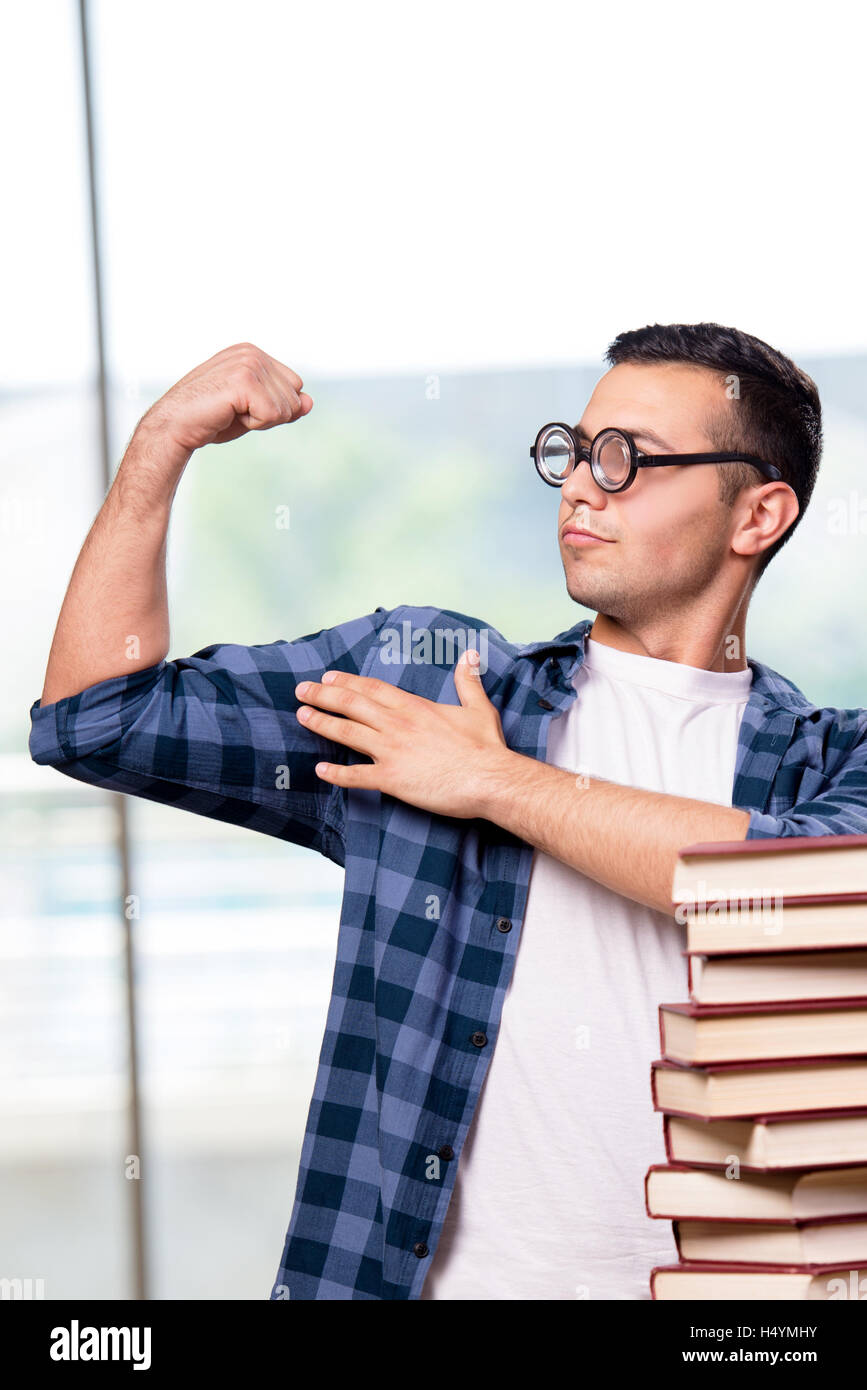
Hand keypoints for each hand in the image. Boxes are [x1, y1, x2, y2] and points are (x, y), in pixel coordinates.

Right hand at [134, 341, 312, 472]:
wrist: (174, 426)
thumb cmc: (211, 419)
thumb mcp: (254, 412)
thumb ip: (282, 405)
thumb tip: (310, 402)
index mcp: (253, 353)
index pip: (294, 386)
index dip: (273, 408)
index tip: (241, 408)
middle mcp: (252, 352)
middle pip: (294, 397)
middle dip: (269, 415)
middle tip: (234, 413)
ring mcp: (248, 363)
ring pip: (286, 408)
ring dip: (259, 421)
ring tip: (229, 413)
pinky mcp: (245, 379)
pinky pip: (273, 415)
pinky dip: (253, 425)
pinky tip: (229, 415)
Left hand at [294, 649, 515, 818]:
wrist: (490, 779)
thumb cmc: (486, 747)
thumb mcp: (479, 707)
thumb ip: (468, 680)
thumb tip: (471, 654)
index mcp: (414, 707)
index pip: (373, 689)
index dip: (348, 682)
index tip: (328, 677)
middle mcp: (397, 725)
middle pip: (352, 705)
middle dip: (323, 696)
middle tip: (301, 691)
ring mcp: (392, 751)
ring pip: (347, 733)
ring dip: (322, 723)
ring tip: (302, 717)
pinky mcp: (392, 779)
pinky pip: (357, 776)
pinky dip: (337, 773)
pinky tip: (320, 770)